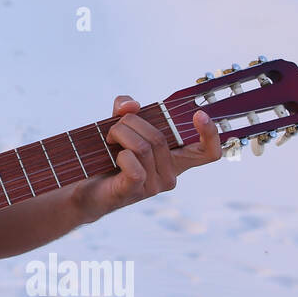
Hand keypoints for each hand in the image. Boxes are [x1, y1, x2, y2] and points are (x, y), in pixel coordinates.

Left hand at [75, 95, 221, 222]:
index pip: (208, 152)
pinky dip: (120, 154)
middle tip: (114, 127)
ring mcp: (154, 186)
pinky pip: (134, 165)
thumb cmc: (108, 157)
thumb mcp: (119, 126)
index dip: (211, 133)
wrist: (87, 188)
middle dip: (131, 122)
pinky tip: (114, 156)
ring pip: (143, 147)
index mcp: (175, 159)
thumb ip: (126, 109)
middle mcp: (170, 175)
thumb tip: (133, 105)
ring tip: (109, 138)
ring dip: (120, 134)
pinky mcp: (136, 191)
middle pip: (160, 137)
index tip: (199, 114)